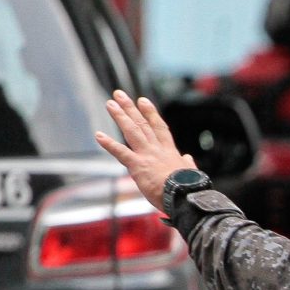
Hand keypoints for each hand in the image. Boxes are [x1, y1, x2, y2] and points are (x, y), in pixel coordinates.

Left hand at [95, 90, 195, 210]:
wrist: (183, 195)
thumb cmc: (188, 187)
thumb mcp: (190, 171)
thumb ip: (187, 163)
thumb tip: (187, 158)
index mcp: (169, 151)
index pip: (159, 127)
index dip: (150, 113)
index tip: (143, 101)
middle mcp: (157, 149)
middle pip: (142, 124)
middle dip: (130, 108)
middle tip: (119, 95)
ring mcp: (146, 155)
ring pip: (132, 131)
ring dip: (120, 116)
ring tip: (110, 104)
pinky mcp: (137, 166)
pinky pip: (120, 152)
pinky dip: (109, 144)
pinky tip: (98, 136)